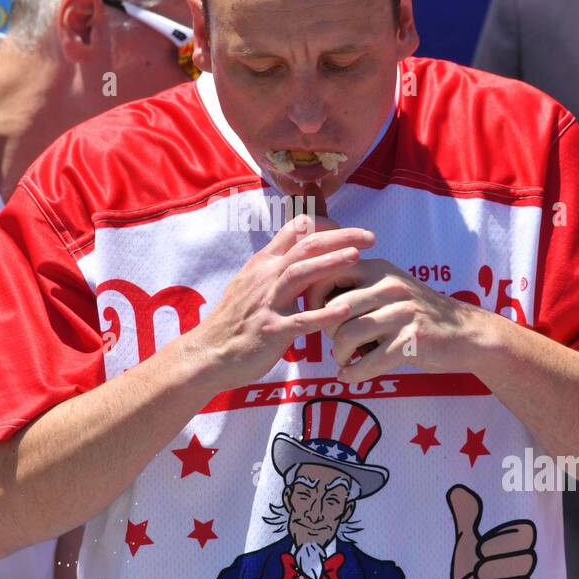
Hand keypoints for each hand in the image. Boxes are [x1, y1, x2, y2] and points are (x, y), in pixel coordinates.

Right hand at [181, 214, 373, 389]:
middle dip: (340, 237)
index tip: (349, 229)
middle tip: (370, 237)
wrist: (208, 354)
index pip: (295, 229)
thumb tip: (300, 255)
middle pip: (305, 246)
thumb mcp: (251, 284)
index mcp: (263, 264)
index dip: (325, 224)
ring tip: (357, 257)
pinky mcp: (271, 331)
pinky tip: (346, 310)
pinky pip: (300, 321)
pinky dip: (324, 314)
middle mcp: (265, 277)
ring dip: (330, 263)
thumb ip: (275, 269)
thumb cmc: (234, 321)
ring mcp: (268, 304)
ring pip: (301, 274)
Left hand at [307, 260, 490, 382]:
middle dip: (327, 332)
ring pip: (347, 335)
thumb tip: (312, 301)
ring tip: (343, 360)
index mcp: (378, 269)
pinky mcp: (411, 340)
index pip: (328, 276)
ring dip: (339, 354)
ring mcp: (401, 313)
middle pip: (334, 309)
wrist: (465, 332)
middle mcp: (389, 286)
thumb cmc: (418, 313)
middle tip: (334, 343)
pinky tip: (349, 376)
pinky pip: (369, 361)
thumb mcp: (390, 287)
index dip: (313, 299)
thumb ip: (357, 289)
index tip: (316, 317)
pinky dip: (353, 373)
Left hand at [447, 485, 535, 578]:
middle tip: (476, 571)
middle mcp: (526, 563)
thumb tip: (457, 489)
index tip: (480, 549)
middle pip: (520, 563)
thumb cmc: (467, 565)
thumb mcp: (466, 540)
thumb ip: (466, 516)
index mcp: (516, 543)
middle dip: (489, 569)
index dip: (500, 543)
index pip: (525, 535)